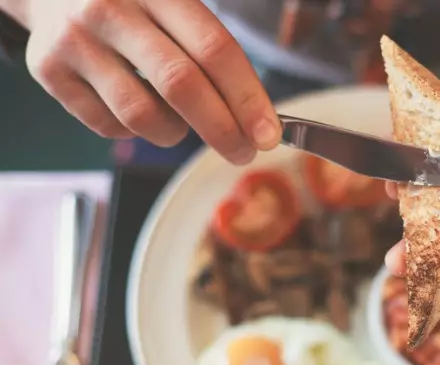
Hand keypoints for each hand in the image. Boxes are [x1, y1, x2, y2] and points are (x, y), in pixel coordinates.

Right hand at [20, 0, 280, 163]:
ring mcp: (75, 40)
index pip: (214, 50)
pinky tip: (140, 110)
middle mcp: (111, 9)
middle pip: (181, 86)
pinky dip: (135, 132)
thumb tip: (258, 119)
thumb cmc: (135, 2)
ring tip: (181, 123)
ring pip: (141, 115)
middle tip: (243, 152)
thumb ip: (211, 49)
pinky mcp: (48, 69)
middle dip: (222, 130)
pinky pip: (108, 125)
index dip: (247, 98)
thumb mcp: (174, 3)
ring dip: (175, 133)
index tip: (268, 134)